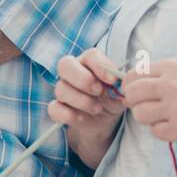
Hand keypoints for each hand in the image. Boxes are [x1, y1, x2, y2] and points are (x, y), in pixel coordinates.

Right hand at [49, 48, 125, 168]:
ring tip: (97, 108)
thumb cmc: (111, 98)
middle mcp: (72, 72)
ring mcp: (63, 90)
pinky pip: (54, 108)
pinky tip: (82, 118)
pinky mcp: (58, 108)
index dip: (100, 66)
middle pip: (65, 64)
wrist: (104, 120)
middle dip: (83, 79)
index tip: (113, 80)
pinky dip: (68, 114)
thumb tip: (123, 85)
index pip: (90, 55)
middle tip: (98, 91)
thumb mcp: (120, 92)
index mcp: (89, 63)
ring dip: (82, 100)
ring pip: (60, 89)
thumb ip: (121, 87)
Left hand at [121, 59, 176, 146]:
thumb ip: (160, 73)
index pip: (133, 75)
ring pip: (140, 114)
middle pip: (133, 94)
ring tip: (164, 117)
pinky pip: (155, 132)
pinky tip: (176, 126)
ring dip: (148, 119)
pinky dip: (162, 132)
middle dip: (135, 103)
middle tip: (148, 107)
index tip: (136, 94)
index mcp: (173, 67)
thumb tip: (129, 84)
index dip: (130, 87)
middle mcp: (173, 84)